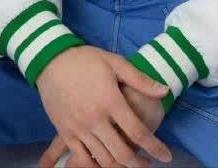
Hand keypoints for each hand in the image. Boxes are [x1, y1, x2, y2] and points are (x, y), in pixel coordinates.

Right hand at [36, 45, 170, 167]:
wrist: (51, 60)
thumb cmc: (86, 60)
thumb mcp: (115, 62)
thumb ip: (140, 80)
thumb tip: (165, 90)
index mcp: (110, 100)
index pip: (137, 132)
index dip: (155, 147)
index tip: (166, 156)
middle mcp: (95, 119)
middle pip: (121, 153)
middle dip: (138, 164)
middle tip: (149, 165)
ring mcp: (79, 128)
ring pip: (102, 160)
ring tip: (131, 166)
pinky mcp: (65, 133)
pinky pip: (81, 159)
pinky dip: (95, 167)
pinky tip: (105, 166)